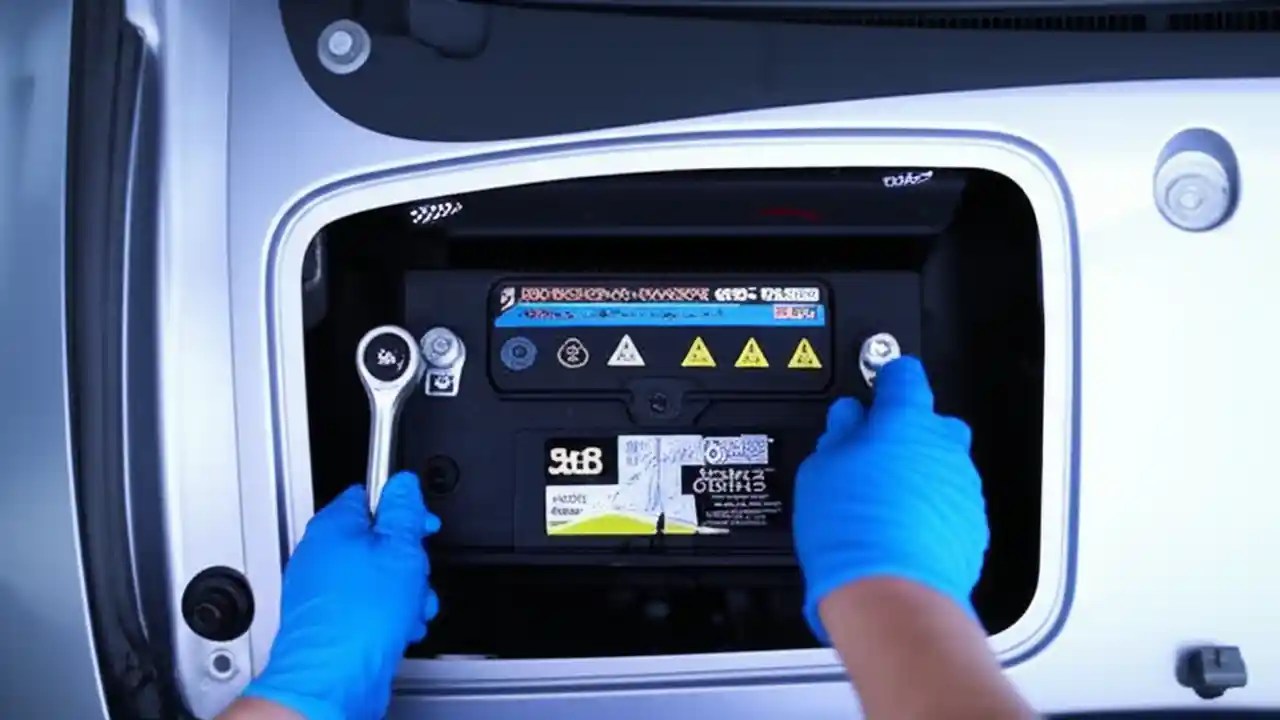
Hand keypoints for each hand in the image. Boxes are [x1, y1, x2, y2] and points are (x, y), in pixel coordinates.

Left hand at [244, 472, 439, 719]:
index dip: (403, 511)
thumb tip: (404, 484)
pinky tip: (398, 627)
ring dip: (403, 592)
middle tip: (416, 574)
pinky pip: (365, 605)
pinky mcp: (327, 620)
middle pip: (377, 540)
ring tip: (410, 608)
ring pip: (375, 577)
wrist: (332, 678)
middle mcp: (319, 554)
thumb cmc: (357, 618)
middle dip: (407, 560)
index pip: (370, 497)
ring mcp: (320, 589)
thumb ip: (404, 511)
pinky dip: (387, 615)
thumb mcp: (399, 550)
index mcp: (333, 525)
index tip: (421, 526)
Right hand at [793, 356, 988, 641]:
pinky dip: (930, 508)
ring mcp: (962, 486)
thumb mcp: (820, 470)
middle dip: (904, 433)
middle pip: (929, 422)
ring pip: (942, 464)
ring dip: (918, 474)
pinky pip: (950, 502)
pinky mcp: (973, 523)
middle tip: (870, 456)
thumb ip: (839, 435)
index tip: (878, 385)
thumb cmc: (853, 532)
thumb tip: (846, 422)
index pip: (903, 375)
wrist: (890, 593)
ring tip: (880, 503)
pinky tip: (899, 529)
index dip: (886, 378)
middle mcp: (943, 447)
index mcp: (905, 421)